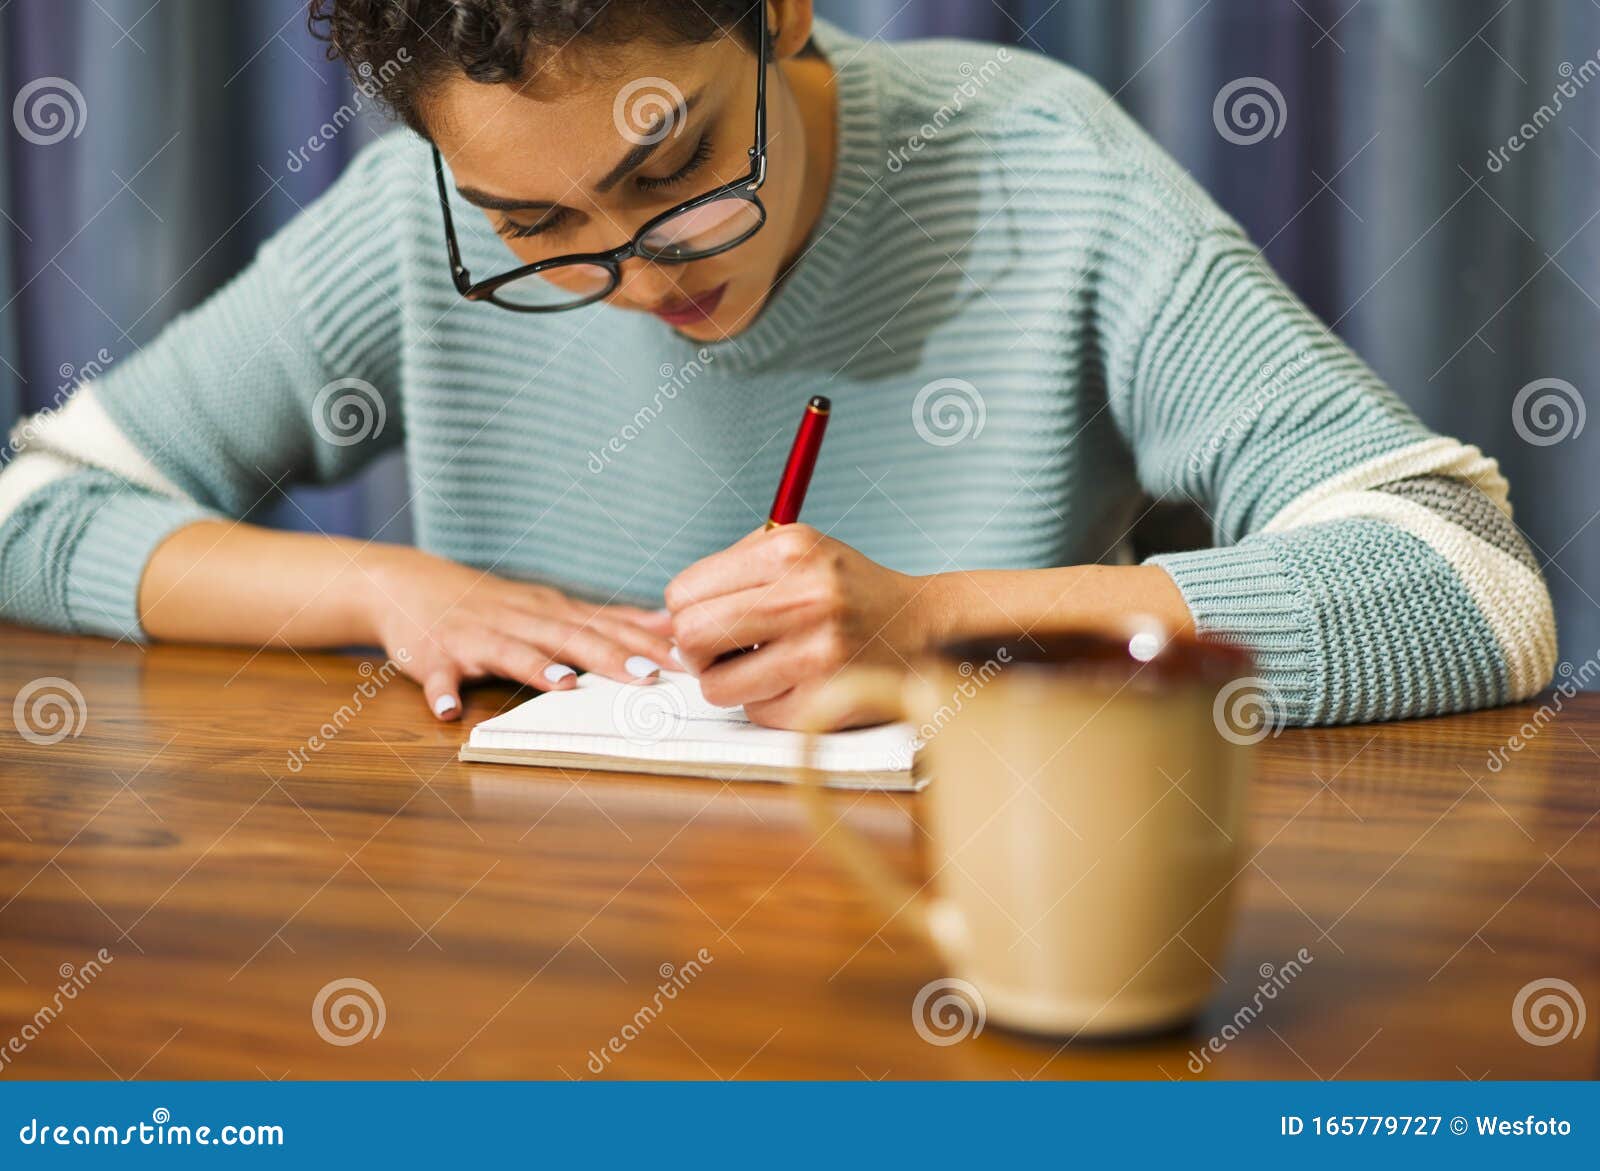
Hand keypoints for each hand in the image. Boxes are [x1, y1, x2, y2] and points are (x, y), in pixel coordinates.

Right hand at [363, 548, 674, 720]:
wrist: (407, 584)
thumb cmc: (492, 604)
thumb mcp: (552, 605)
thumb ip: (605, 619)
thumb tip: (665, 623)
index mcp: (550, 613)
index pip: (606, 626)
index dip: (644, 643)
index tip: (683, 660)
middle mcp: (519, 621)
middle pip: (569, 637)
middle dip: (608, 656)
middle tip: (646, 676)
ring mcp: (475, 637)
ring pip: (509, 650)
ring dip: (536, 667)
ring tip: (565, 685)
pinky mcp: (433, 656)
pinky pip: (438, 677)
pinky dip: (442, 693)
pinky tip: (451, 713)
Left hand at [664, 525, 929, 729]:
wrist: (921, 625)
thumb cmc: (844, 588)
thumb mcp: (794, 550)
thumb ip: (728, 573)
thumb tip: (655, 623)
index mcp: (789, 548)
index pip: (684, 591)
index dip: (685, 611)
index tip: (709, 617)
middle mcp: (806, 596)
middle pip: (691, 637)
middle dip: (696, 650)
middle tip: (721, 649)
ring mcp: (819, 651)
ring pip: (715, 686)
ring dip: (729, 682)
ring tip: (760, 664)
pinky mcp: (828, 697)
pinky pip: (756, 713)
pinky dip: (765, 702)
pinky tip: (795, 680)